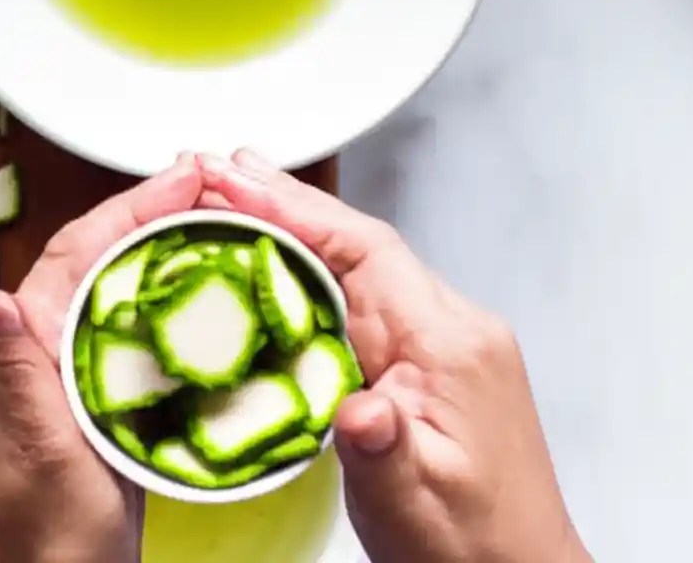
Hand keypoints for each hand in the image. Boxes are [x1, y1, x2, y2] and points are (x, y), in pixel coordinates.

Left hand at [0, 156, 203, 562]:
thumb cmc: (46, 536)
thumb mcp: (39, 454)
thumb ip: (21, 375)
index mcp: (15, 355)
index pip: (70, 257)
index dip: (126, 209)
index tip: (181, 178)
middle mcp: (38, 352)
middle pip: (94, 258)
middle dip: (147, 212)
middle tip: (207, 181)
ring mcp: (69, 372)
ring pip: (114, 286)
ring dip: (157, 245)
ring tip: (210, 215)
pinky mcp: (99, 396)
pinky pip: (130, 326)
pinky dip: (164, 296)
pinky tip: (198, 289)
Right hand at [199, 151, 590, 562]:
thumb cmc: (474, 547)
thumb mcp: (414, 506)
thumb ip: (382, 451)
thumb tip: (357, 408)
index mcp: (450, 347)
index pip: (365, 252)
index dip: (293, 209)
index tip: (232, 179)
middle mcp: (454, 329)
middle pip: (359, 242)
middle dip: (287, 200)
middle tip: (218, 167)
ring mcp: (444, 341)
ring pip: (361, 264)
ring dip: (297, 228)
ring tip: (236, 197)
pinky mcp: (430, 361)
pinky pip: (366, 297)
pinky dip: (314, 270)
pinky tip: (280, 267)